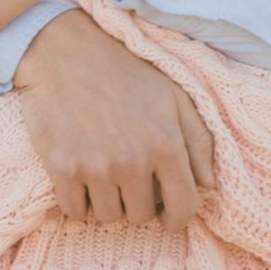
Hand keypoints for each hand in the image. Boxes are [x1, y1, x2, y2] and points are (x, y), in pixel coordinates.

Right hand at [11, 10, 215, 230]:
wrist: (63, 52)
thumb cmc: (123, 72)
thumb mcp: (173, 96)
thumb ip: (199, 140)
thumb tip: (207, 184)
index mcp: (166, 146)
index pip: (183, 208)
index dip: (176, 217)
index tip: (165, 214)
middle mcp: (133, 162)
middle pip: (141, 215)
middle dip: (137, 202)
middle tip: (126, 177)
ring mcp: (96, 167)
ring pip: (108, 217)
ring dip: (107, 202)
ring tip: (102, 174)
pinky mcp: (63, 169)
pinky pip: (75, 212)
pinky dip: (78, 202)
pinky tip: (80, 179)